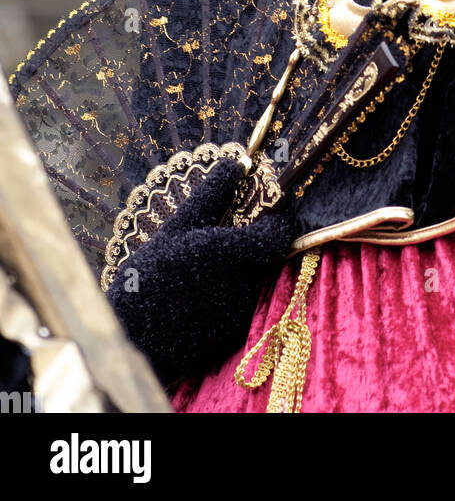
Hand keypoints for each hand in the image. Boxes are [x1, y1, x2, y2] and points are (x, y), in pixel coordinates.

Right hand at [106, 156, 295, 388]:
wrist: (128, 338)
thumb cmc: (147, 276)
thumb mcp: (177, 228)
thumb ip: (213, 195)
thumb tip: (239, 162)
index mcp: (227, 254)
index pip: (278, 235)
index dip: (280, 220)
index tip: (271, 208)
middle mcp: (240, 285)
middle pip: (265, 258)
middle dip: (252, 245)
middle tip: (227, 236)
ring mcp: (237, 314)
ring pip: (253, 281)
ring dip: (239, 270)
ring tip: (202, 270)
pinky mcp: (231, 337)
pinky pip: (241, 306)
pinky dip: (228, 294)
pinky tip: (200, 294)